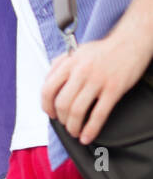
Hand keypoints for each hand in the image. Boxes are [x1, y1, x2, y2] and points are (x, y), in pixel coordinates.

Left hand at [41, 30, 151, 144]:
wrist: (131, 42)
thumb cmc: (104, 49)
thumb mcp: (77, 51)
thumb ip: (61, 64)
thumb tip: (48, 79)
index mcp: (69, 63)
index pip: (48, 89)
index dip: (46, 105)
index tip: (50, 113)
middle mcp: (80, 72)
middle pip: (61, 103)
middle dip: (60, 118)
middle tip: (64, 124)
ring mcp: (97, 81)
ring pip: (77, 110)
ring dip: (73, 126)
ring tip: (75, 132)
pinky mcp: (114, 89)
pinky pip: (99, 114)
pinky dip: (91, 129)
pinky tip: (88, 136)